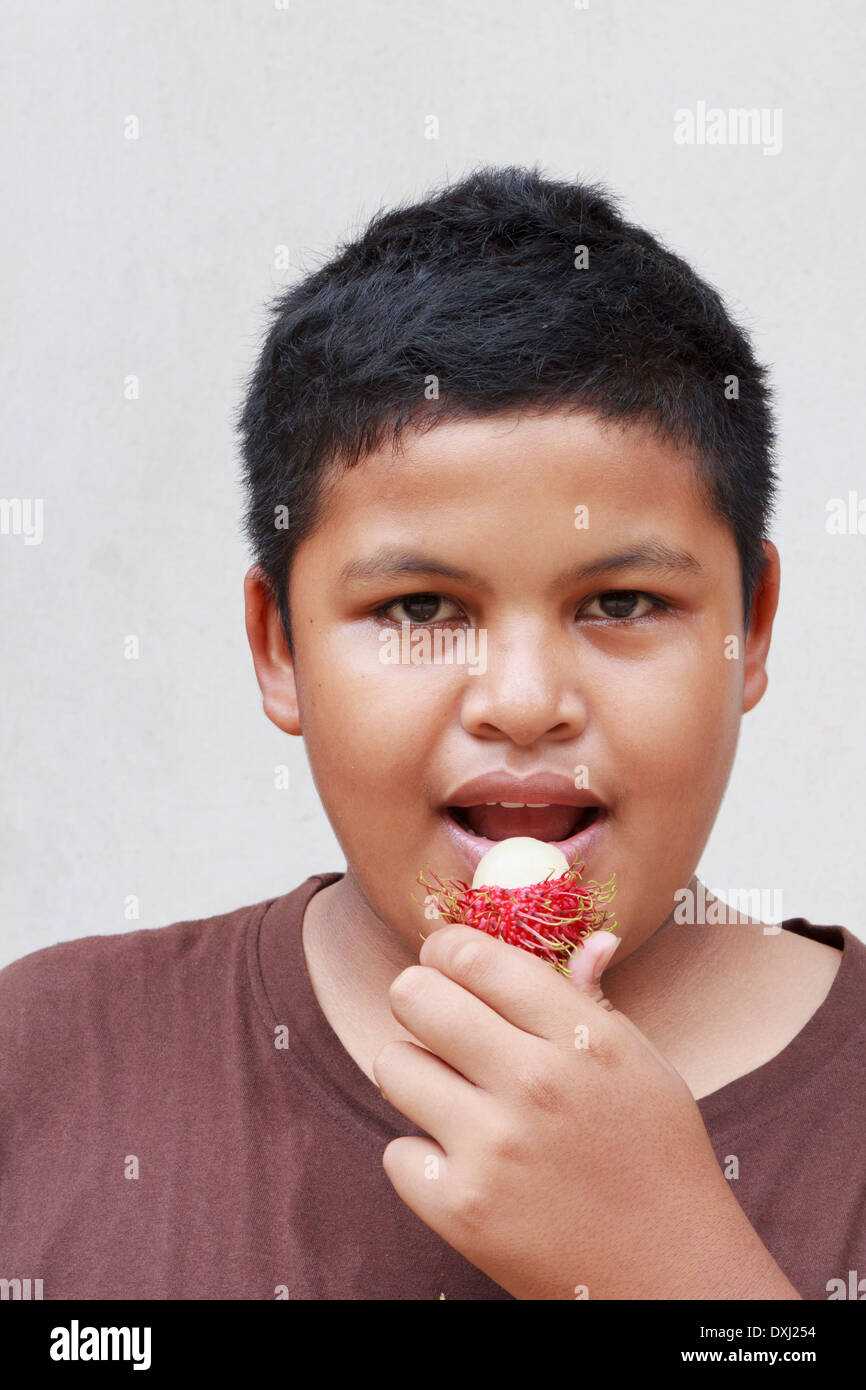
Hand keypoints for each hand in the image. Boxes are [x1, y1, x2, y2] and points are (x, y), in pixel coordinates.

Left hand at [373, 924, 778, 1299]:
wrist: (672, 1278)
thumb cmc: (658, 1161)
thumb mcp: (644, 1066)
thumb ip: (595, 1002)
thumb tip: (591, 939)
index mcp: (583, 1038)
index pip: (474, 955)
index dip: (446, 950)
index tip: (446, 963)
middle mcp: (535, 1083)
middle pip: (414, 995)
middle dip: (417, 1000)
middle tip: (437, 1022)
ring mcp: (494, 1148)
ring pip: (392, 1065)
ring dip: (416, 1078)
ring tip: (457, 1099)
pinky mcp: (462, 1210)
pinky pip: (396, 1152)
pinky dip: (423, 1160)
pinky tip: (466, 1167)